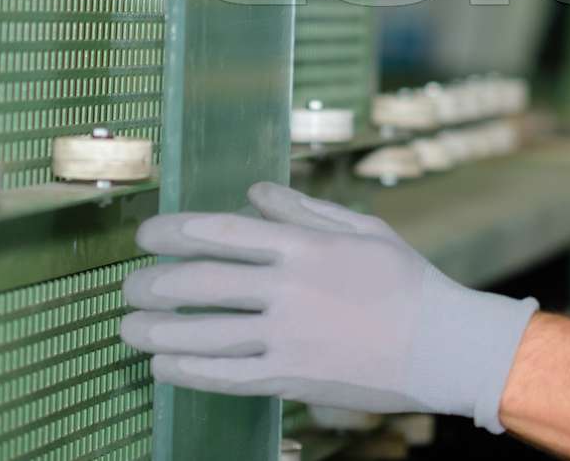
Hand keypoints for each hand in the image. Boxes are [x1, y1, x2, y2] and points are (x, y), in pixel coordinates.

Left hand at [119, 182, 538, 433]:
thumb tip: (254, 192)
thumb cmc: (409, 282)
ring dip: (155, 329)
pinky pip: (224, 375)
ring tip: (128, 327)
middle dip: (155, 282)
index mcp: (308, 247)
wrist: (442, 346)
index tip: (147, 233)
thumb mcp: (365, 231)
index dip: (175, 230)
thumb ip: (306, 211)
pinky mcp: (291, 377)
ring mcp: (288, 337)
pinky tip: (162, 364)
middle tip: (132, 284)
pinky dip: (185, 369)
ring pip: (202, 332)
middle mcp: (291, 290)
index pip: (223, 232)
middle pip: (202, 281)